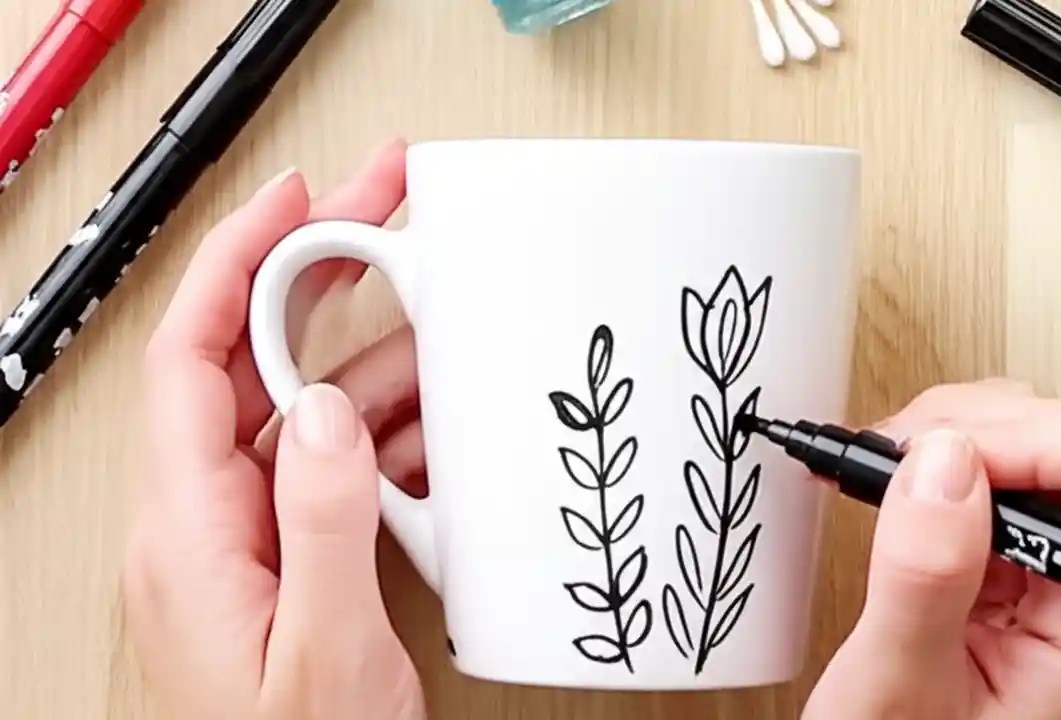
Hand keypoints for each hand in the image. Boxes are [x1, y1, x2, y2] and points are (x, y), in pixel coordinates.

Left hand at [124, 139, 427, 719]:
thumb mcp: (323, 654)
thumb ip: (323, 525)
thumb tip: (330, 413)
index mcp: (191, 532)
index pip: (191, 358)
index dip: (238, 261)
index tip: (296, 199)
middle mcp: (206, 521)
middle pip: (252, 363)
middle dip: (321, 278)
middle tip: (384, 216)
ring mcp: (247, 537)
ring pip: (307, 415)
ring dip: (380, 374)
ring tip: (451, 347)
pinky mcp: (287, 557)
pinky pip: (332, 470)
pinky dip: (388, 442)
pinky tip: (436, 436)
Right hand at [803, 380, 1060, 719]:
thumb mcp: (898, 690)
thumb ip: (926, 578)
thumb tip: (942, 459)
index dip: (1021, 438)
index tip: (930, 467)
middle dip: (969, 430)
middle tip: (888, 468)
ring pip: (1036, 431)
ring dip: (947, 437)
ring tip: (884, 476)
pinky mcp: (1020, 559)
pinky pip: (996, 466)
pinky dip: (932, 457)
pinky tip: (891, 488)